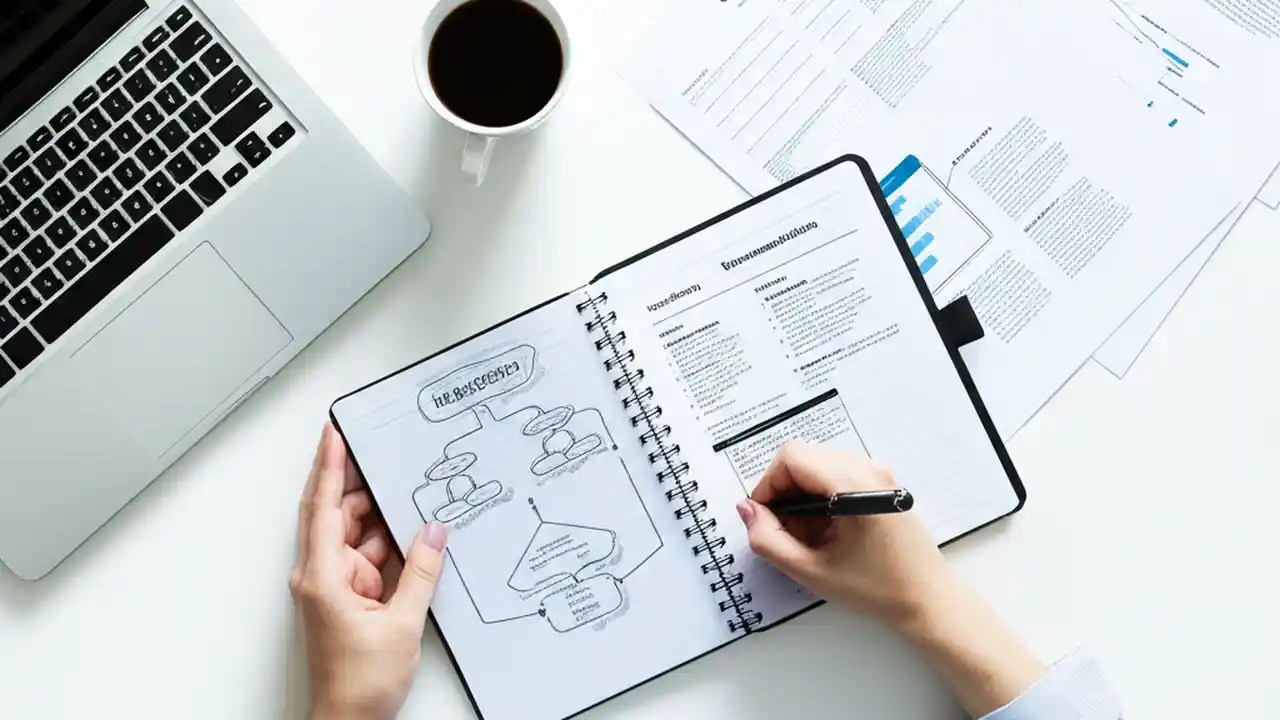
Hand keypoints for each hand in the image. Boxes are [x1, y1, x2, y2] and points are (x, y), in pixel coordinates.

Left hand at [291, 423, 448, 719]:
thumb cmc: (357, 684)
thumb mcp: (401, 623)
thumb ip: (421, 571)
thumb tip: (435, 532)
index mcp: (323, 576)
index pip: (323, 506)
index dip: (329, 466)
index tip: (333, 433)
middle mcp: (322, 576)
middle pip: (339, 514)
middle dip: (365, 489)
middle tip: (388, 458)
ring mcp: (334, 586)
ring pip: (357, 535)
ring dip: (382, 522)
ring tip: (413, 502)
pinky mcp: (348, 598)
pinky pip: (367, 558)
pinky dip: (387, 547)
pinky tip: (411, 538)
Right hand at [737, 442, 1044, 715]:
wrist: (928, 600)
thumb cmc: (877, 589)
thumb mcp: (812, 571)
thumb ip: (769, 540)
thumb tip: (747, 511)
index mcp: (853, 484)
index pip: (791, 457)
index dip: (768, 485)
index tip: (763, 517)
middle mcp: (868, 468)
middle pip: (803, 458)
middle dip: (784, 492)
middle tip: (784, 532)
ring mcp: (879, 473)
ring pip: (818, 466)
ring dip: (802, 496)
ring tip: (807, 537)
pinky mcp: (883, 483)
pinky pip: (837, 475)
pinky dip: (820, 497)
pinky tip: (826, 533)